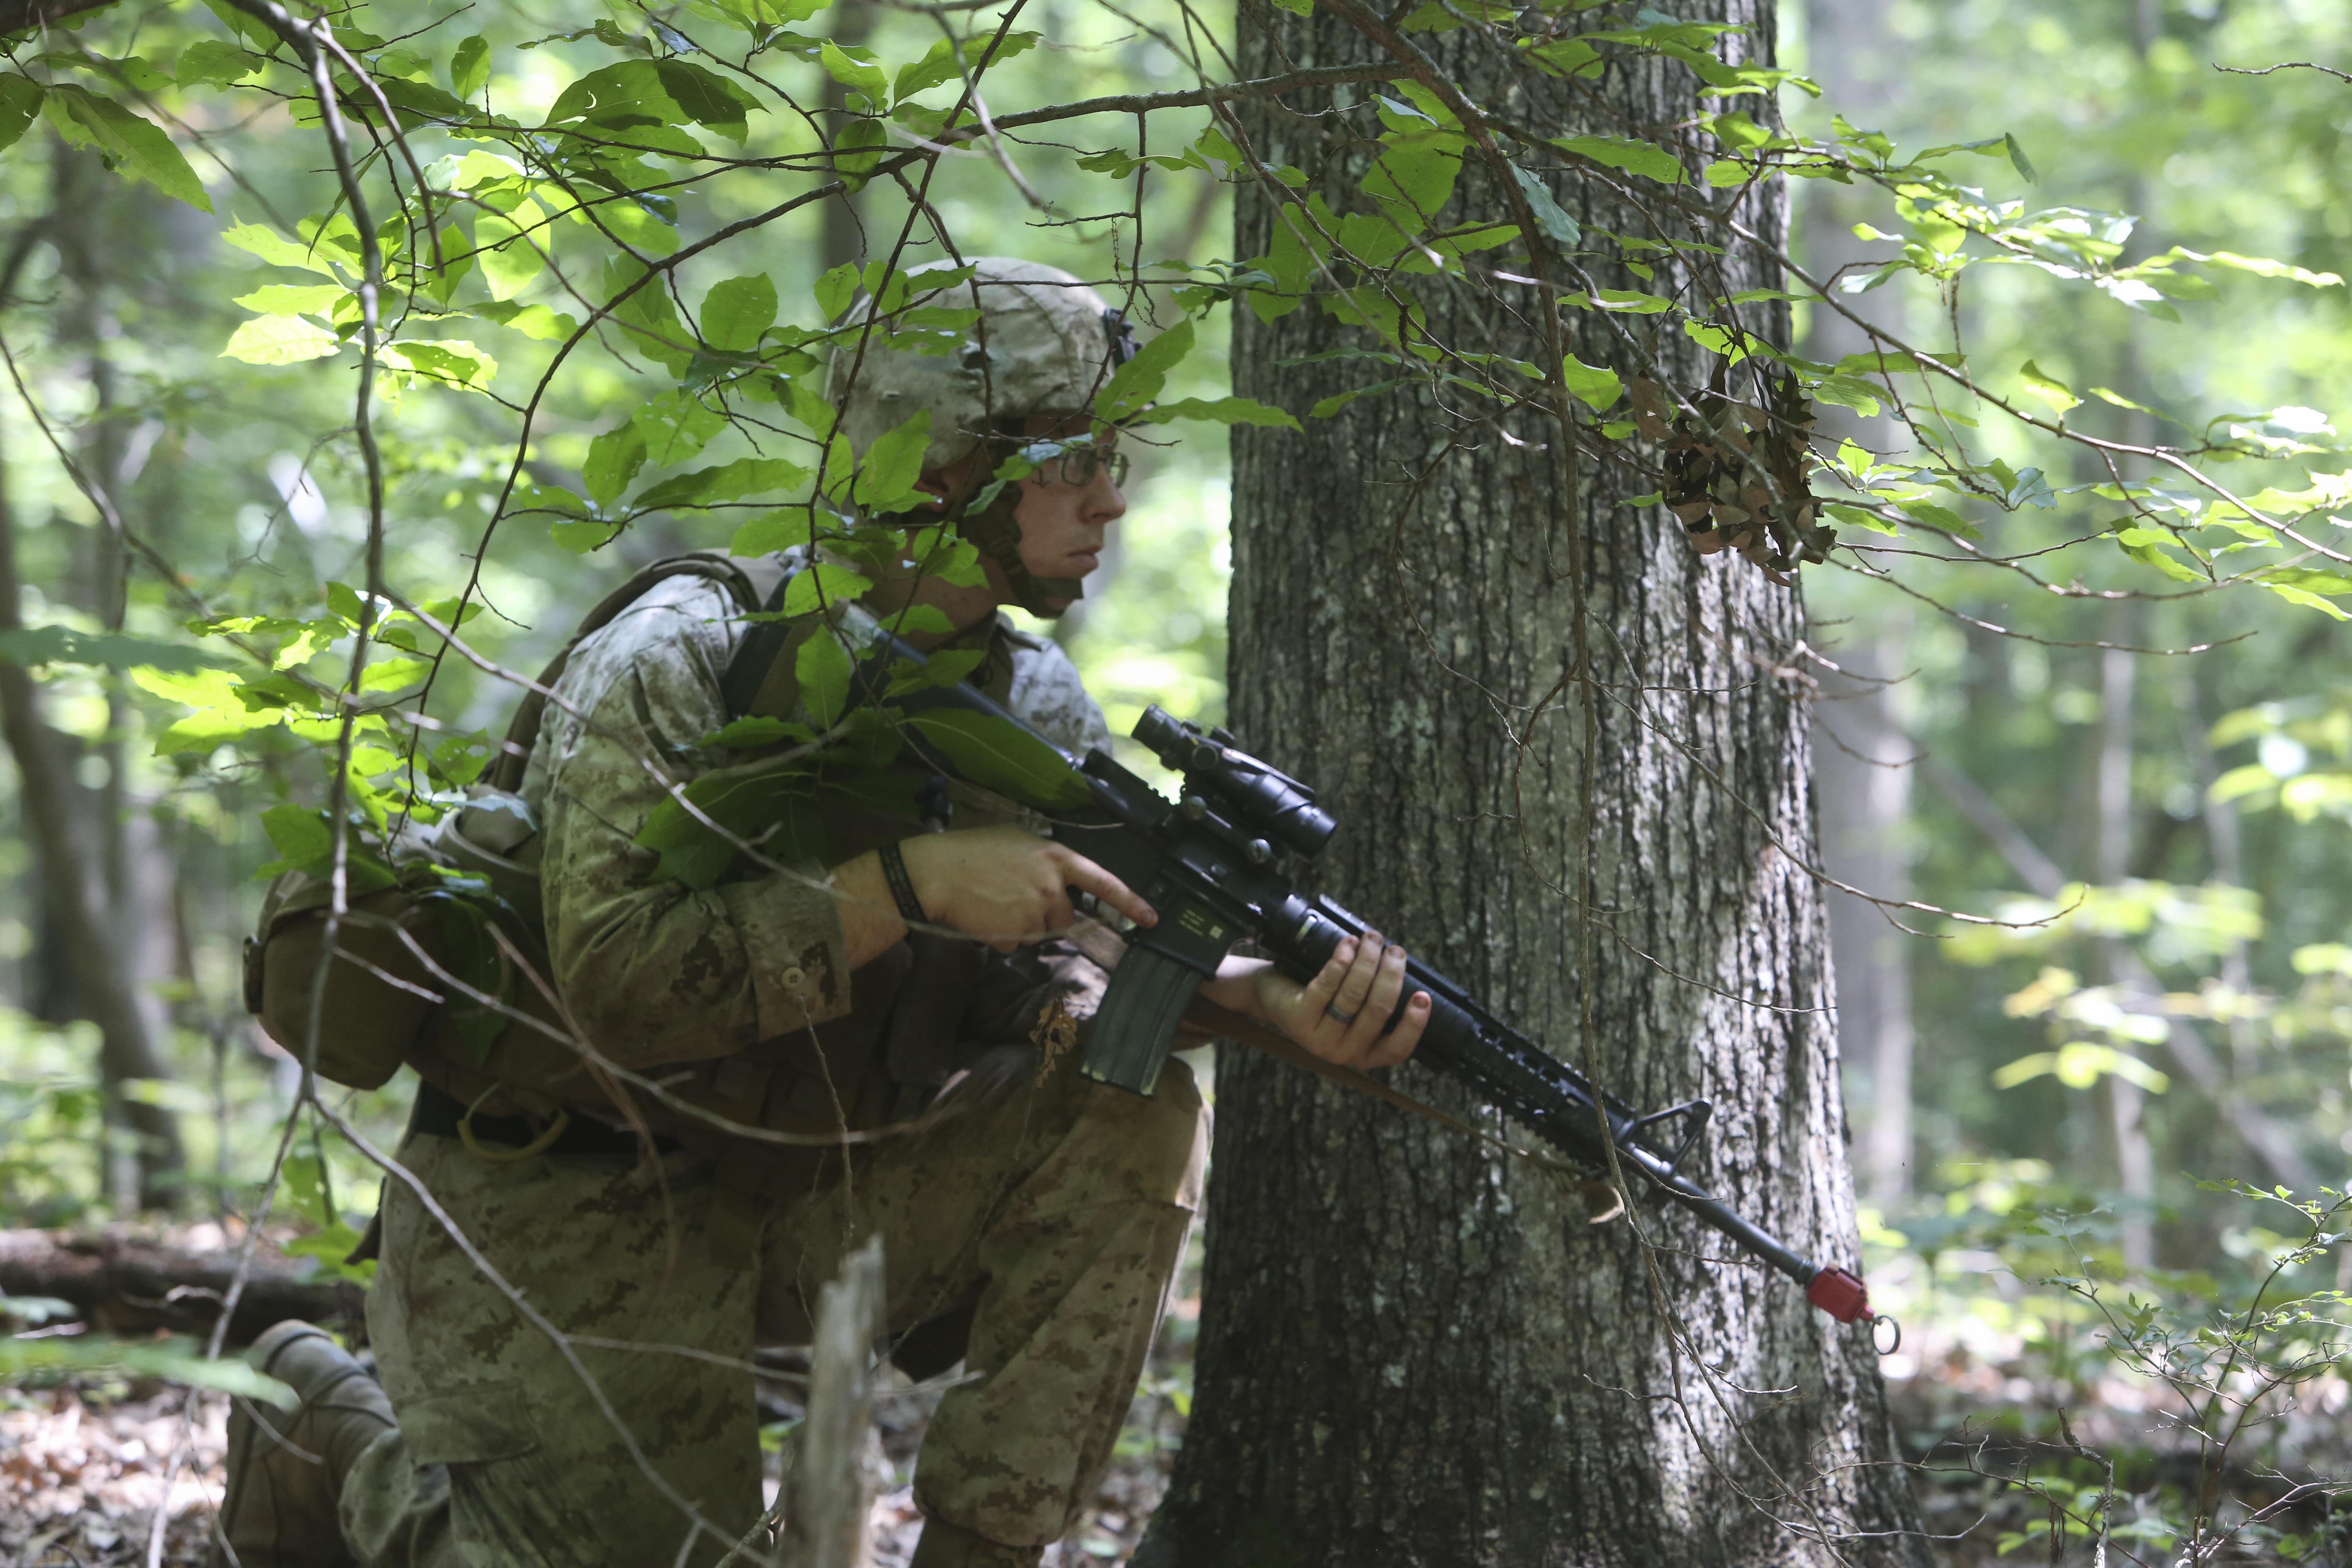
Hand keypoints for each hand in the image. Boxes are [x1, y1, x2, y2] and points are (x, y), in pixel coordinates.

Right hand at [897, 824, 1154, 952]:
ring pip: (1038, 932)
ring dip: (1019, 925)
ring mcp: (1034, 912)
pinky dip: (1000, 935)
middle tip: (1010, 897)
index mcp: (1056, 858)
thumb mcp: (1015, 842)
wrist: (935, 873)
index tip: (1151, 918)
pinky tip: (983, 915)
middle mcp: (1052, 887)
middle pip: (1064, 916)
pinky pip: (1015, 943)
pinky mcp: (1015, 934)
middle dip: (1043, 913)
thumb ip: (1043, 860)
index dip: (1130, 902)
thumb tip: (1057, 879)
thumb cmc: (970, 852)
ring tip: (991, 902)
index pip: (1103, 882)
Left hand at [1253, 929, 1428, 1068]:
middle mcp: (1344, 1053)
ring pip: (1353, 996)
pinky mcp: (1299, 1019)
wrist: (1274, 997)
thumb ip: (1378, 1002)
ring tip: (1372, 938)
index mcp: (1366, 1053)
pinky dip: (1341, 960)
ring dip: (1367, 961)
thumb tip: (1405, 971)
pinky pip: (1326, 986)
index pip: (1398, 1049)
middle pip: (1378, 1011)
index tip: (1423, 995)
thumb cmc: (1324, 1001)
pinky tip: (1348, 943)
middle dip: (1391, 975)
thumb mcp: (1354, 1011)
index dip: (1414, 1023)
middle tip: (1395, 950)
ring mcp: (1320, 1039)